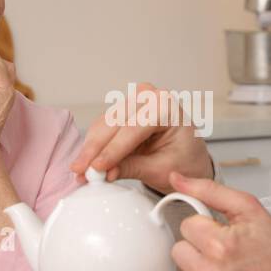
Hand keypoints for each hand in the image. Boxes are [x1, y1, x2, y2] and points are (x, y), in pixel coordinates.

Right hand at [70, 82, 212, 191]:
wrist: (190, 159)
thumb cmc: (185, 162)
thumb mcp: (161, 170)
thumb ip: (132, 169)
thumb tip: (104, 173)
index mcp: (166, 107)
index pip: (132, 129)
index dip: (112, 150)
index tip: (95, 168)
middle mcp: (150, 97)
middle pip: (113, 123)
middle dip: (94, 150)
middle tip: (80, 172)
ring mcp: (136, 101)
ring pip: (103, 124)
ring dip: (91, 148)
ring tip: (81, 172)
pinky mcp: (124, 110)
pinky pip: (103, 127)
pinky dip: (94, 145)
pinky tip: (86, 162)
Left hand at [161, 172, 270, 270]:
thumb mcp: (247, 207)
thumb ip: (208, 190)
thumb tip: (175, 179)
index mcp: (221, 245)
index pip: (186, 226)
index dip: (204, 227)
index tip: (221, 234)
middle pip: (179, 252)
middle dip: (197, 249)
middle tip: (221, 253)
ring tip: (214, 270)